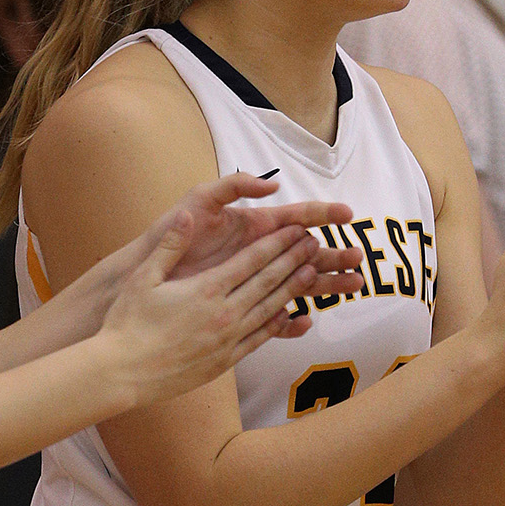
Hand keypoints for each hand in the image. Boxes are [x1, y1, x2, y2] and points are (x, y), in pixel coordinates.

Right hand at [94, 214, 330, 406]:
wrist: (123, 372)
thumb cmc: (128, 323)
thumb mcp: (143, 278)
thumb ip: (169, 246)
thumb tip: (186, 216)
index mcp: (206, 289)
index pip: (252, 261)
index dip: (277, 243)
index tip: (297, 230)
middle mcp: (223, 313)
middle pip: (268, 282)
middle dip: (294, 260)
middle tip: (316, 245)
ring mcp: (227, 339)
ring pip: (270, 309)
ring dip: (293, 289)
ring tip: (313, 274)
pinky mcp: (224, 360)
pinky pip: (260, 339)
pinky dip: (278, 325)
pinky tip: (290, 316)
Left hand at [156, 173, 366, 305]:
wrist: (145, 270)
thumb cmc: (172, 232)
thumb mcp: (201, 200)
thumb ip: (233, 185)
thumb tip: (272, 184)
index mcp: (254, 225)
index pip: (297, 216)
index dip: (322, 214)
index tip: (347, 214)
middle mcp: (260, 251)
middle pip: (306, 252)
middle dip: (334, 253)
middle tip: (359, 258)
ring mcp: (254, 279)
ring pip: (299, 283)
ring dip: (326, 285)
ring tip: (353, 287)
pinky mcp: (242, 304)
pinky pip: (273, 314)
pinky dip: (289, 320)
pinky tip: (305, 321)